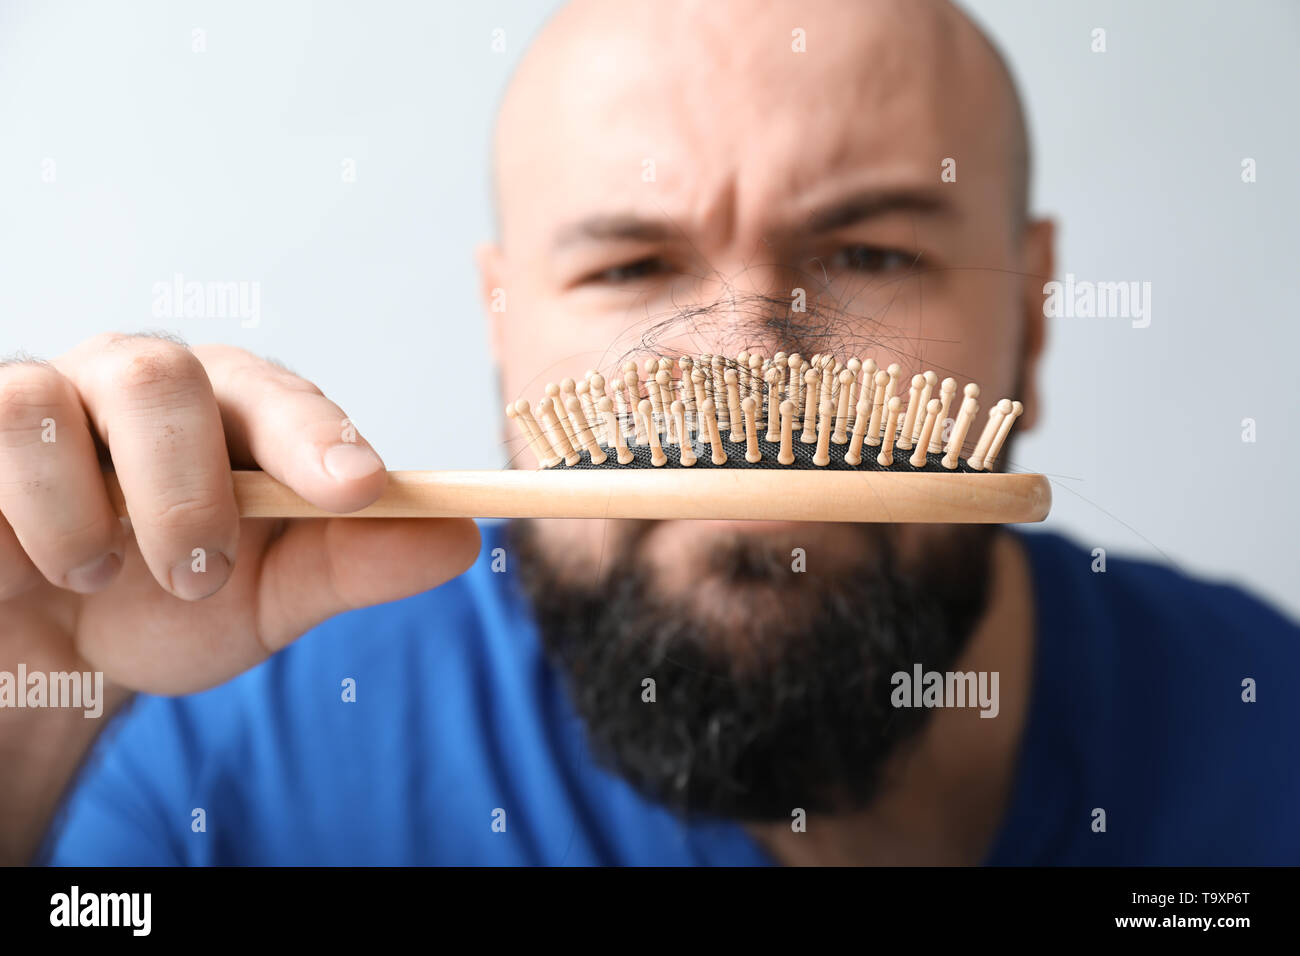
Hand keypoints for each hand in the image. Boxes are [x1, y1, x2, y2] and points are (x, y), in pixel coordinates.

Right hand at [0, 333, 479, 694]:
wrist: (56, 655)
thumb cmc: (169, 607)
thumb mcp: (270, 599)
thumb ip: (354, 564)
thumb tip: (461, 539)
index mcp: (229, 409)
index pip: (279, 396)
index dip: (317, 437)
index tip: (360, 491)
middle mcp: (135, 384)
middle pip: (160, 378)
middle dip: (184, 489)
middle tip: (198, 575)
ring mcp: (38, 399)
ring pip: (40, 407)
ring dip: (78, 516)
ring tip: (98, 575)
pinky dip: (4, 530)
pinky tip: (21, 570)